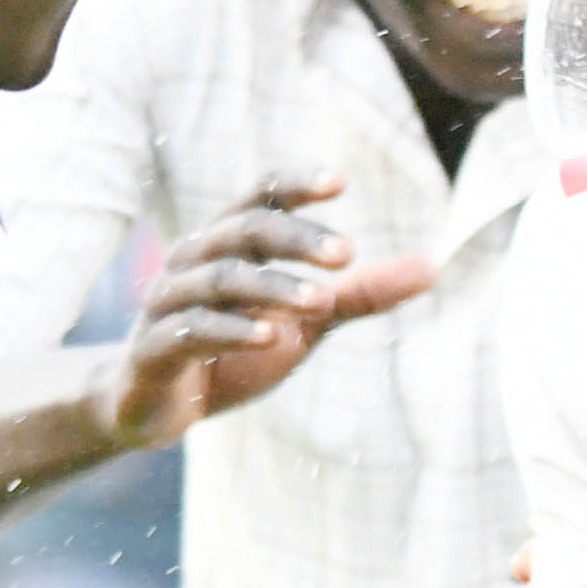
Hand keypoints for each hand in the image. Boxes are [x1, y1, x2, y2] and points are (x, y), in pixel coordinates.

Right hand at [103, 181, 432, 450]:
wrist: (156, 406)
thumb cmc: (234, 348)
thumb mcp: (306, 320)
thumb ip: (359, 293)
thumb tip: (432, 267)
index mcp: (228, 243)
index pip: (261, 198)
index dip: (296, 186)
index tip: (341, 181)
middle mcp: (194, 260)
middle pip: (244, 230)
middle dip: (296, 238)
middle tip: (348, 254)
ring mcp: (168, 302)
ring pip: (220, 279)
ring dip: (272, 286)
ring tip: (320, 300)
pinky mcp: (154, 349)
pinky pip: (191, 330)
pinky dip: (231, 330)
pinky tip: (272, 337)